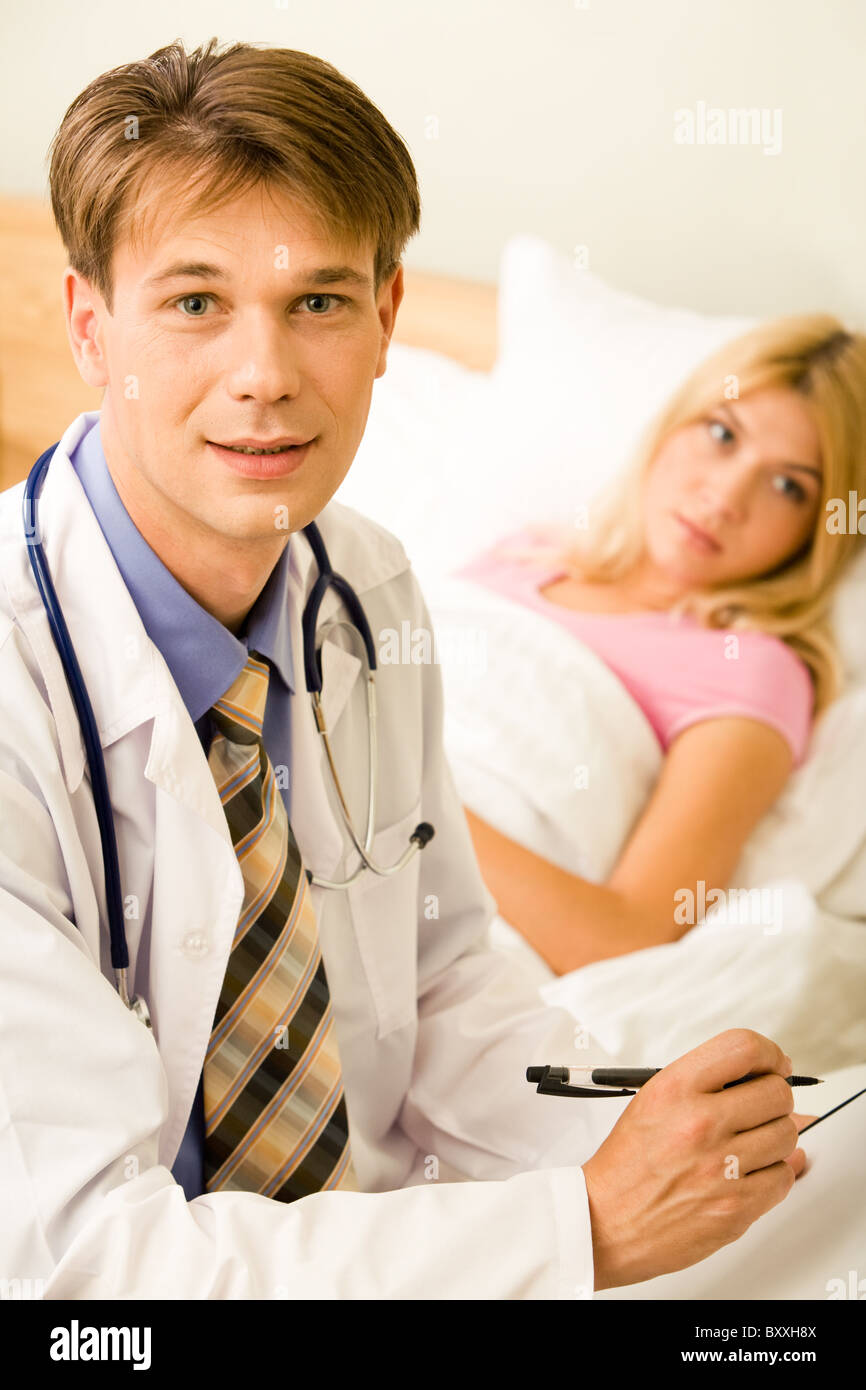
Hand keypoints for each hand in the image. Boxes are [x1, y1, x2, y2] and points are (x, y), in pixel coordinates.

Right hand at [581, 1029, 810, 1290]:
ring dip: (775, 1137)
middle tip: (760, 1109)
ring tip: (749, 1144)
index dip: (769, 1054)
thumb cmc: (629, 1164)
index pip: (744, 1049)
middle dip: (775, 1099)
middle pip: (776, 1093)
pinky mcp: (736, 1206)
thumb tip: (766, 1077)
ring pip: (788, 1135)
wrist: (607, 1221)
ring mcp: (721, 1167)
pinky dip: (773, 1174)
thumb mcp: (655, 1100)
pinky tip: (748, 1172)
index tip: (774, 1065)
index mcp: (676, 1090)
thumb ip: (707, 1082)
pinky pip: (784, 1177)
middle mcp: (700, 1124)